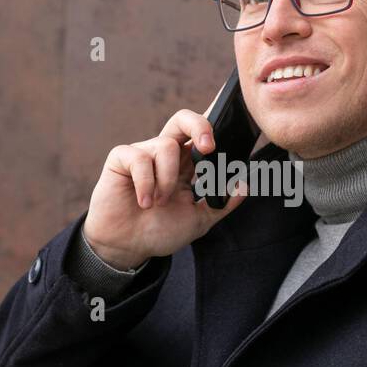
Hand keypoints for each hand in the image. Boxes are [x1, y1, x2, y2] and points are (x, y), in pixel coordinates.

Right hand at [81, 105, 249, 269]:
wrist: (128, 247)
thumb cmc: (160, 231)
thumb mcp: (199, 220)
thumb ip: (222, 204)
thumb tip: (245, 184)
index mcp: (187, 164)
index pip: (202, 135)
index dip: (213, 128)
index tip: (227, 139)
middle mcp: (166, 154)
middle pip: (183, 119)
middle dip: (199, 126)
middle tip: (208, 148)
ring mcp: (143, 154)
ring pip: (166, 146)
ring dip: (167, 178)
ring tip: (160, 203)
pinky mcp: (121, 159)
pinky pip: (139, 158)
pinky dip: (146, 182)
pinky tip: (144, 202)